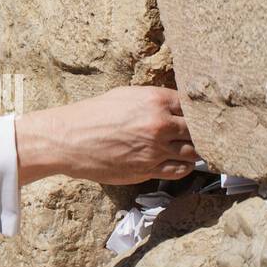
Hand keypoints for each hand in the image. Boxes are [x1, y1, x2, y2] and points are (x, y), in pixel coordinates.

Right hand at [15, 86, 197, 185]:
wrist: (68, 139)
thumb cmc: (91, 115)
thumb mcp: (123, 95)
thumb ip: (152, 100)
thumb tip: (175, 106)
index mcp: (154, 100)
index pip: (192, 106)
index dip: (195, 111)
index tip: (194, 116)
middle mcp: (160, 124)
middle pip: (198, 130)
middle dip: (198, 132)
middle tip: (194, 134)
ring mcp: (156, 149)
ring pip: (193, 152)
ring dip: (193, 151)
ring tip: (186, 148)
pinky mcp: (149, 169)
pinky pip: (180, 170)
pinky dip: (184, 166)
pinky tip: (178, 161)